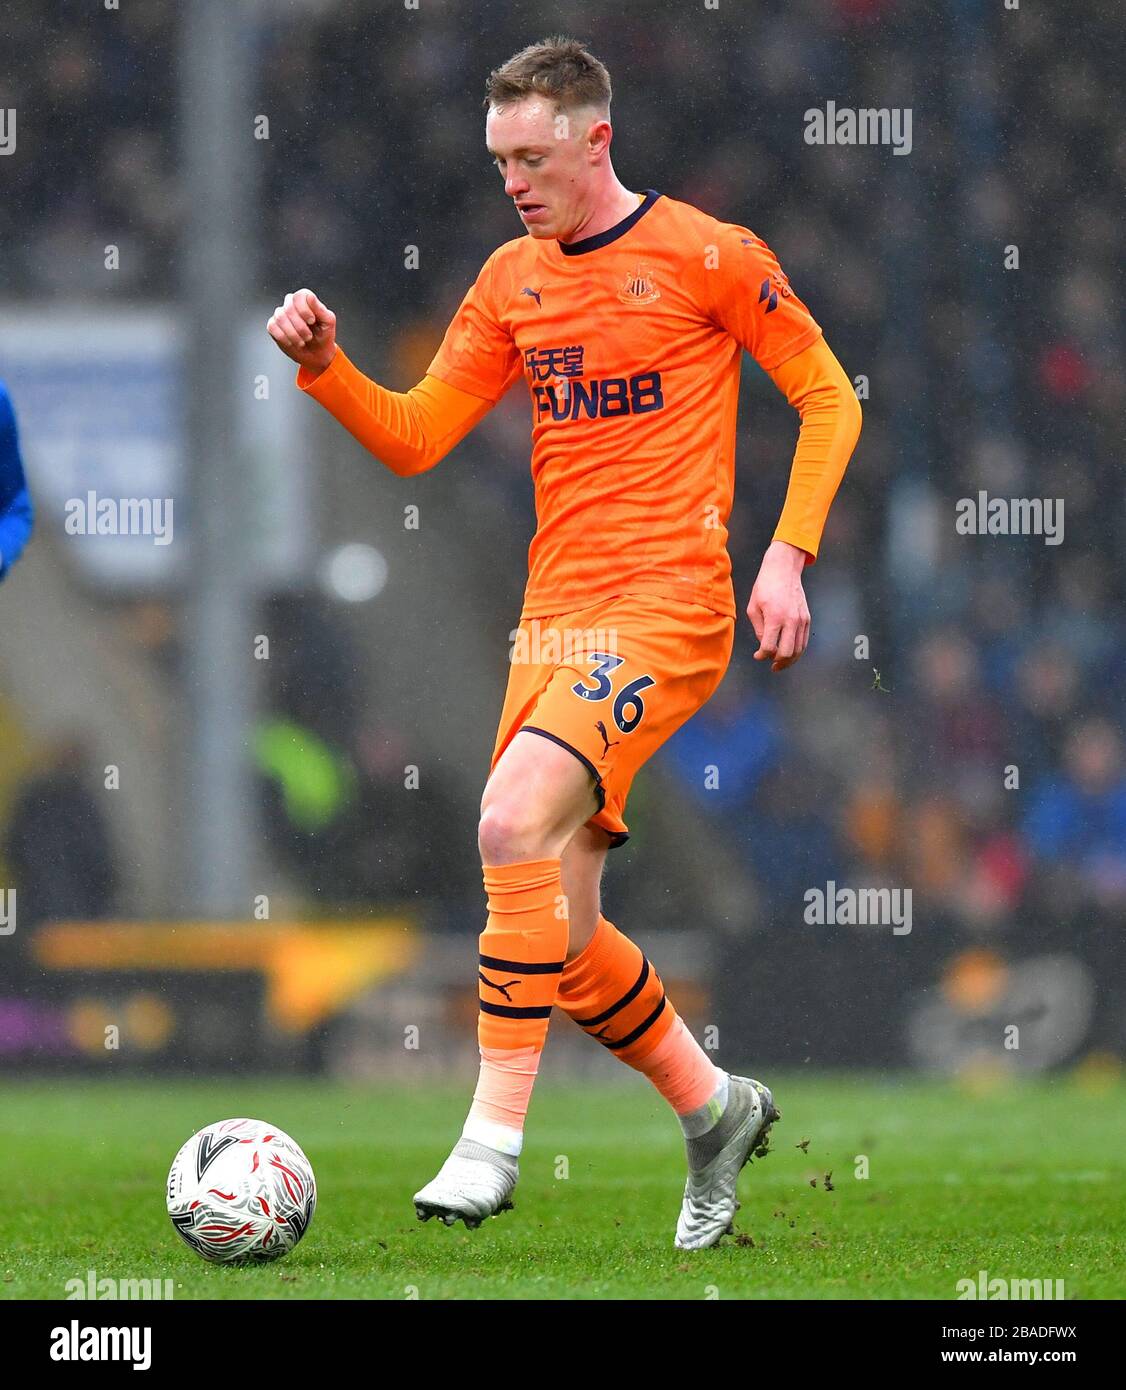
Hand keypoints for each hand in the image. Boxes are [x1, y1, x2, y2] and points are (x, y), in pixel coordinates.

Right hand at [267, 288, 336, 376]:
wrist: (317, 353)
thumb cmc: (323, 335)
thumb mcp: (328, 322)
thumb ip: (320, 309)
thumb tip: (309, 296)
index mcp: (305, 300)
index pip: (299, 296)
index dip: (304, 310)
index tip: (311, 321)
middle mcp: (291, 304)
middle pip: (289, 308)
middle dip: (300, 327)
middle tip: (308, 336)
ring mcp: (281, 314)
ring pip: (280, 318)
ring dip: (293, 334)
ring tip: (302, 341)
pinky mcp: (273, 325)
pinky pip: (272, 327)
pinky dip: (284, 338)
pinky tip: (292, 342)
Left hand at [747, 540, 810, 671]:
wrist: (784, 569)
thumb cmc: (765, 586)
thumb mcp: (753, 607)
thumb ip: (758, 629)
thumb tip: (764, 645)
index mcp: (775, 618)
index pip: (769, 647)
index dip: (762, 655)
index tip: (757, 655)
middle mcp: (791, 620)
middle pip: (787, 653)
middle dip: (777, 662)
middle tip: (770, 664)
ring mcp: (801, 620)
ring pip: (798, 650)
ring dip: (789, 660)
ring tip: (779, 663)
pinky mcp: (807, 618)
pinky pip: (804, 641)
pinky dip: (797, 650)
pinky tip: (789, 653)